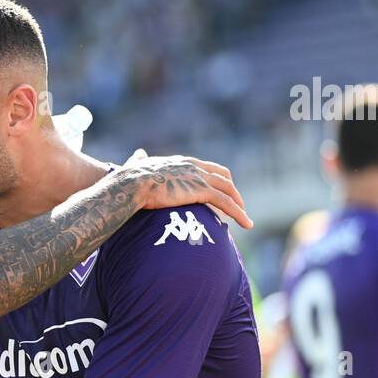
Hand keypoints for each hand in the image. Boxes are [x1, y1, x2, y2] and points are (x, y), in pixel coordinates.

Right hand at [123, 154, 251, 228]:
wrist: (133, 183)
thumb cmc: (130, 178)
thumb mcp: (137, 164)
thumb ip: (139, 159)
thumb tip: (138, 153)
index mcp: (182, 162)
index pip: (207, 168)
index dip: (216, 181)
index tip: (219, 193)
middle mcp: (194, 167)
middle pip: (223, 177)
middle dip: (232, 192)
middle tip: (237, 206)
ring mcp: (199, 178)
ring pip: (228, 191)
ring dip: (239, 205)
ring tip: (246, 221)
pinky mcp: (201, 190)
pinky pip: (226, 202)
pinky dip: (239, 213)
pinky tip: (246, 224)